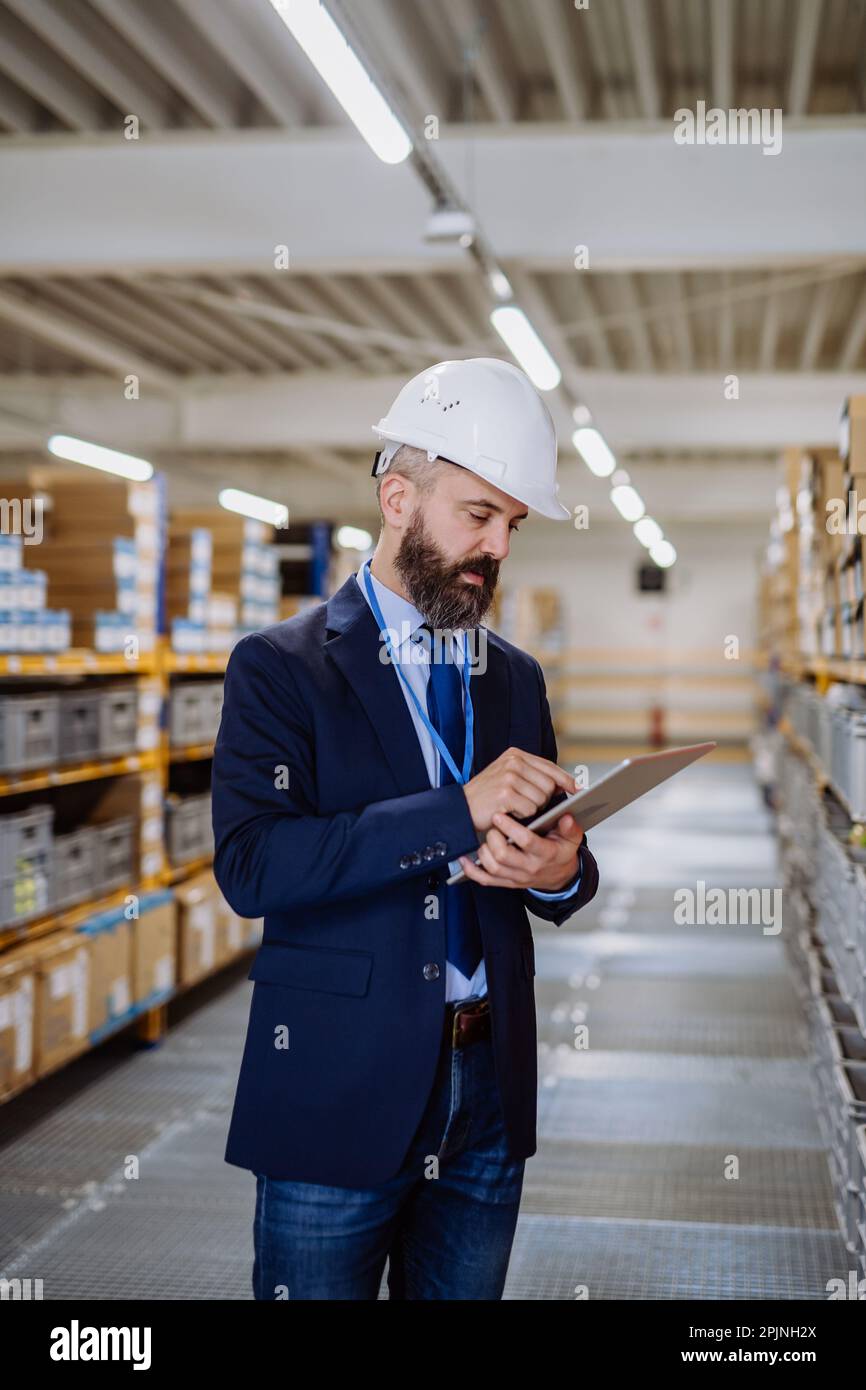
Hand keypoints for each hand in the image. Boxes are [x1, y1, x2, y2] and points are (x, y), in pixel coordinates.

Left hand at [458, 812, 584, 890]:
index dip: (511, 828)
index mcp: (546, 854)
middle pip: (504, 856)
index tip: (500, 816)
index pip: (527, 842)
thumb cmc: (561, 852)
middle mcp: (529, 868)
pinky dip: (471, 870)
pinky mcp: (507, 882)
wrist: (559, 875)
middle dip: (493, 838)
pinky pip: (485, 880)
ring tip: (487, 837)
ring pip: (493, 867)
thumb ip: (570, 828)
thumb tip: (567, 818)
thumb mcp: (572, 839)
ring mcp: (516, 877)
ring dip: (484, 851)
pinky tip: (465, 859)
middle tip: (492, 825)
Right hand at [462, 748, 575, 835]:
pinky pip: (530, 809)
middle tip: (525, 804)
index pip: (549, 766)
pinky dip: (522, 816)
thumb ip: (534, 777)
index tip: (579, 789)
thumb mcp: (509, 779)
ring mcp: (509, 776)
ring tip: (514, 807)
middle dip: (544, 799)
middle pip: (550, 784)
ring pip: (542, 798)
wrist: (460, 808)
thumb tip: (568, 785)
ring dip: (532, 809)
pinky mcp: (505, 793)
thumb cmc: (488, 797)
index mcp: (515, 755)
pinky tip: (509, 812)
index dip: (566, 780)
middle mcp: (513, 761)